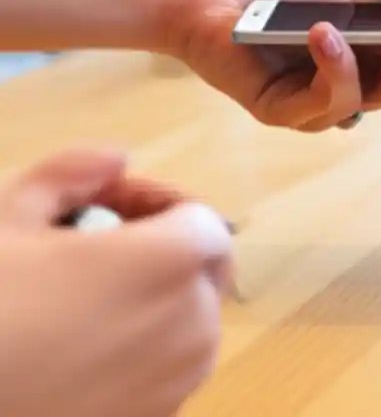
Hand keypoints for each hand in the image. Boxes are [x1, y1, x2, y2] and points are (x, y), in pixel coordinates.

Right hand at [0, 150, 232, 416]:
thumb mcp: (7, 218)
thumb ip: (70, 173)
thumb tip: (115, 158)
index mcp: (172, 261)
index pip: (202, 219)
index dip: (154, 203)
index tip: (103, 207)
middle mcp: (197, 321)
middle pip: (202, 271)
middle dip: (161, 251)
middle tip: (93, 251)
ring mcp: (183, 380)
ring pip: (189, 323)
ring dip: (152, 302)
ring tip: (79, 301)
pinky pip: (168, 371)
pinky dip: (141, 352)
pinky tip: (78, 352)